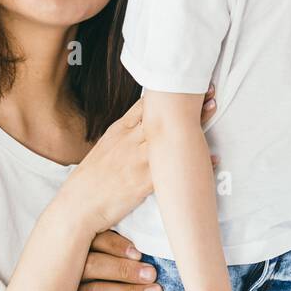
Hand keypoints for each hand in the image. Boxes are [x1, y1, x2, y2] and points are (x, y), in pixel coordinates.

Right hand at [59, 85, 217, 236]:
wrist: (77, 207)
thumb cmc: (90, 180)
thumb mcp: (104, 148)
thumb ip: (124, 135)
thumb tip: (139, 126)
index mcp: (118, 130)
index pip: (145, 105)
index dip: (167, 93)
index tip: (185, 83)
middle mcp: (129, 140)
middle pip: (163, 115)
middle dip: (186, 102)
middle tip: (208, 88)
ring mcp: (138, 160)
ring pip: (171, 136)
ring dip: (195, 123)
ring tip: (214, 107)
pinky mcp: (144, 182)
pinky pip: (174, 169)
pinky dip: (194, 163)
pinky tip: (212, 158)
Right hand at [64, 230, 162, 290]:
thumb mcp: (121, 277)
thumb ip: (128, 261)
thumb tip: (148, 256)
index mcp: (82, 257)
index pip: (93, 242)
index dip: (115, 245)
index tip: (138, 254)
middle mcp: (70, 277)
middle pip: (91, 265)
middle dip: (124, 269)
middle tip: (151, 274)